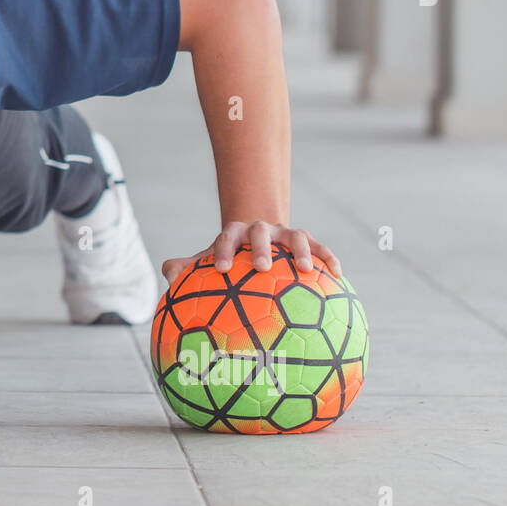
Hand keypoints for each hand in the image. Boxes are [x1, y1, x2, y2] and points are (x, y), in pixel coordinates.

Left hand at [161, 219, 342, 284]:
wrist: (256, 236)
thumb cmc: (230, 257)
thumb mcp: (208, 260)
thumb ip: (187, 268)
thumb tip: (167, 275)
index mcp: (234, 234)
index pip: (226, 237)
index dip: (223, 251)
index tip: (221, 269)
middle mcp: (260, 230)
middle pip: (260, 234)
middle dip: (261, 248)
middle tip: (262, 267)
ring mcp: (284, 233)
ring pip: (295, 236)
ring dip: (301, 251)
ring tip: (306, 270)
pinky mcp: (306, 239)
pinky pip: (320, 247)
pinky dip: (329, 257)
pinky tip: (339, 275)